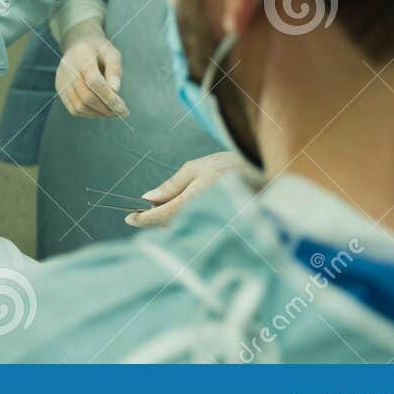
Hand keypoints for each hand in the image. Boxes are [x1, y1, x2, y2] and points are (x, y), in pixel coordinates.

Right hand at [55, 18, 126, 117]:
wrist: (78, 44)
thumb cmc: (99, 50)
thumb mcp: (112, 53)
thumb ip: (114, 69)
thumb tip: (115, 90)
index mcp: (82, 56)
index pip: (94, 81)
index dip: (109, 98)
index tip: (123, 110)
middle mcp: (68, 69)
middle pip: (86, 96)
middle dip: (106, 109)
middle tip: (121, 113)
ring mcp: (61, 80)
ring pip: (79, 106)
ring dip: (98, 114)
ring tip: (112, 112)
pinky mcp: (59, 89)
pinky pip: (73, 108)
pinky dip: (88, 114)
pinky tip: (100, 111)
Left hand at [126, 151, 242, 227]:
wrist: (264, 173)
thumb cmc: (229, 166)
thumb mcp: (197, 168)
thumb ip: (171, 185)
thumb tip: (148, 197)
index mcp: (196, 199)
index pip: (162, 216)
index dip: (143, 219)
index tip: (128, 219)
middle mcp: (204, 216)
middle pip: (170, 225)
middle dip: (156, 217)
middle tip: (148, 205)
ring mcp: (212, 225)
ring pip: (182, 227)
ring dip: (169, 219)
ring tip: (169, 202)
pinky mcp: (220, 228)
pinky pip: (195, 227)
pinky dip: (184, 220)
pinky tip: (184, 208)